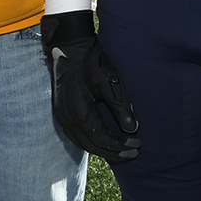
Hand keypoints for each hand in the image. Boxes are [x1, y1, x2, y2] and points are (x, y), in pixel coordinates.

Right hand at [41, 10, 140, 161]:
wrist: (69, 47)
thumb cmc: (92, 62)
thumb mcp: (110, 82)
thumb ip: (121, 107)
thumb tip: (133, 129)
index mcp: (80, 112)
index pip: (102, 139)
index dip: (121, 145)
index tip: (138, 144)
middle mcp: (68, 119)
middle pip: (92, 146)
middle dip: (114, 152)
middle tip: (134, 153)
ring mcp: (62, 117)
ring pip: (82, 144)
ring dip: (102, 150)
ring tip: (122, 151)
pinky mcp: (61, 113)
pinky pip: (76, 136)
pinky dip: (91, 142)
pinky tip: (104, 141)